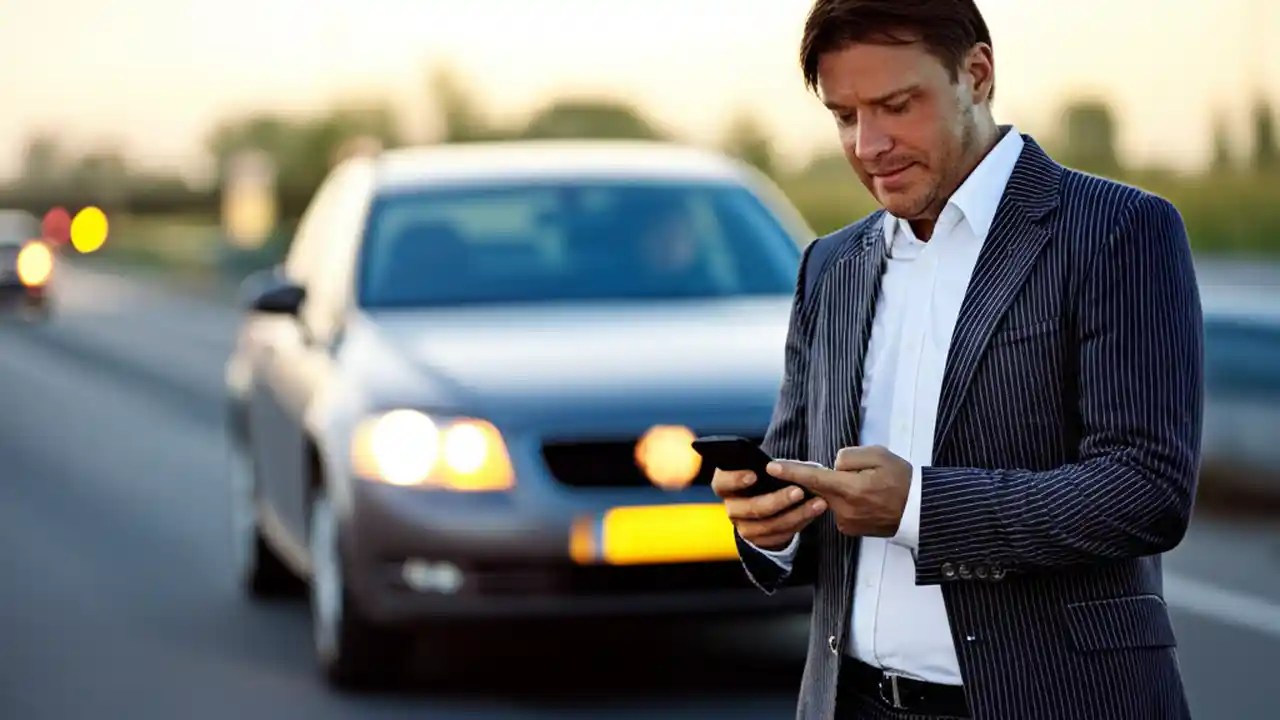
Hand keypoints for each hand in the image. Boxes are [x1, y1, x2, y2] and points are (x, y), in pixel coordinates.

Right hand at [712, 467, 827, 550]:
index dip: (736, 480)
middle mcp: (732, 507)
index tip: (754, 475)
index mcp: (725, 485)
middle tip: (798, 491)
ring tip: (818, 502)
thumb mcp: (761, 467)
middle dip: (777, 500)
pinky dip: (800, 523)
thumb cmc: (766, 476)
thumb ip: (766, 466)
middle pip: (751, 508)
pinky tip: (814, 511)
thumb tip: (776, 465)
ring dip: (796, 514)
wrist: (771, 500)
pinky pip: (780, 536)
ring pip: (769, 526)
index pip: (722, 483)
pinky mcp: (760, 541)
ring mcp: (744, 527)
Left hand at [766, 445, 910, 538]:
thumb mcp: (878, 455)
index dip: (790, 472)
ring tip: (867, 486)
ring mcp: (845, 522)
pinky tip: (866, 500)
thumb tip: (832, 467)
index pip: (812, 478)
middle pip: (820, 487)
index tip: (771, 468)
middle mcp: (843, 509)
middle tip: (851, 471)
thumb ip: (849, 457)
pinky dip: (846, 501)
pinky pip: (838, 508)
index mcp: (850, 488)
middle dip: (826, 476)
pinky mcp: (849, 529)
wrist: (920, 511)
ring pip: (830, 497)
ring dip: (839, 489)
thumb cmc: (901, 479)